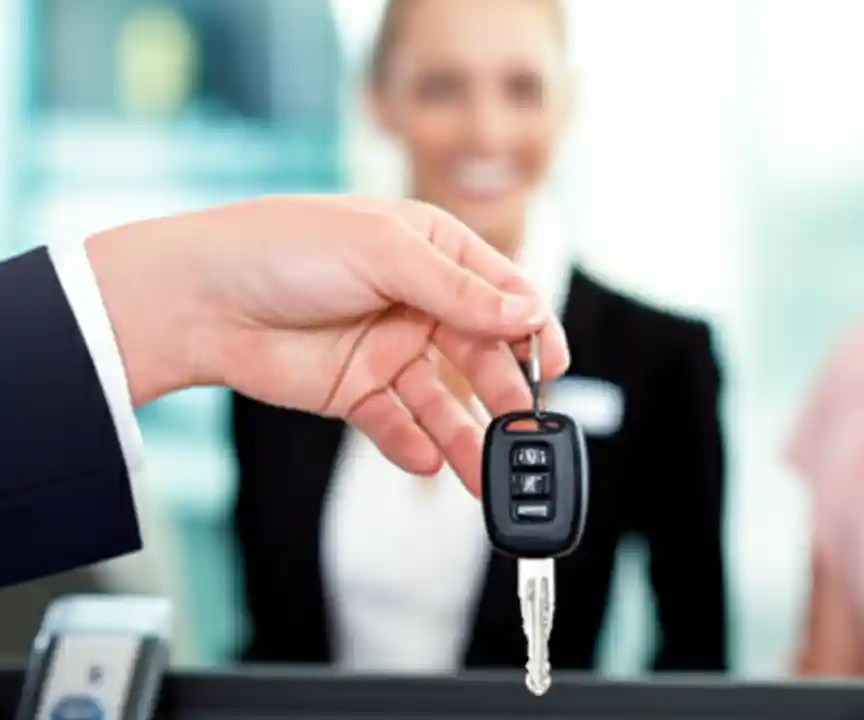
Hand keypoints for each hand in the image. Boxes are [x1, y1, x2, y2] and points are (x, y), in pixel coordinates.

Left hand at [86, 195, 569, 491]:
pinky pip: (397, 425)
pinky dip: (414, 446)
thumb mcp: (384, 254)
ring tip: (483, 473)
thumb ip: (459, 292)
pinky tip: (429, 463)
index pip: (503, 291)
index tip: (554, 367)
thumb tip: (527, 315)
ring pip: (444, 399)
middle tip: (523, 434)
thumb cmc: (285, 248)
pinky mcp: (354, 391)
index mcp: (433, 250)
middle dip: (504, 395)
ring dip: (466, 435)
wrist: (195, 297)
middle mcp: (418, 300)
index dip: (533, 329)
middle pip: (480, 353)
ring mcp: (387, 348)